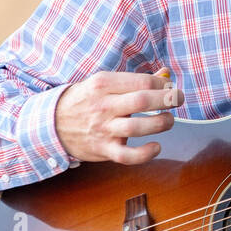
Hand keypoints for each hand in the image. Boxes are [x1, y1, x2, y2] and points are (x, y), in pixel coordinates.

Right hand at [54, 70, 182, 163]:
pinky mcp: (104, 149)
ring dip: (161, 124)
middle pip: (142, 101)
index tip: (168, 88)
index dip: (162, 85)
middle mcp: (103, 106)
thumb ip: (135, 80)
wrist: (52, 123)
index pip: (141, 82)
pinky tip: (156, 147)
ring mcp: (103, 129)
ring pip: (137, 127)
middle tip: (178, 99)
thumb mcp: (103, 83)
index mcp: (103, 84)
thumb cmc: (85, 100)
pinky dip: (145, 154)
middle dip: (167, 100)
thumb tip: (166, 74)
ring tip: (168, 120)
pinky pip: (127, 156)